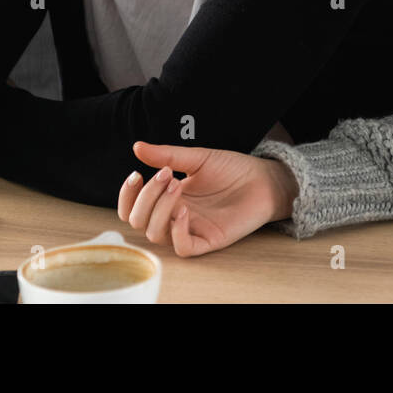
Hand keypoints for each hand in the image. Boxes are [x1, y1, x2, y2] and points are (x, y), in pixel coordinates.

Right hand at [117, 141, 298, 256]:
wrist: (265, 178)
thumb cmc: (233, 169)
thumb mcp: (198, 157)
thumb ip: (167, 155)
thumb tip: (138, 146)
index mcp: (168, 197)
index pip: (133, 207)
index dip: (127, 196)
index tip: (136, 174)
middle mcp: (174, 215)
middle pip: (139, 221)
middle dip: (145, 198)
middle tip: (165, 175)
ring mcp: (190, 229)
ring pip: (156, 233)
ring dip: (160, 209)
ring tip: (176, 184)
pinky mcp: (209, 240)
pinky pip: (183, 247)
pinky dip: (177, 231)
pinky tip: (183, 210)